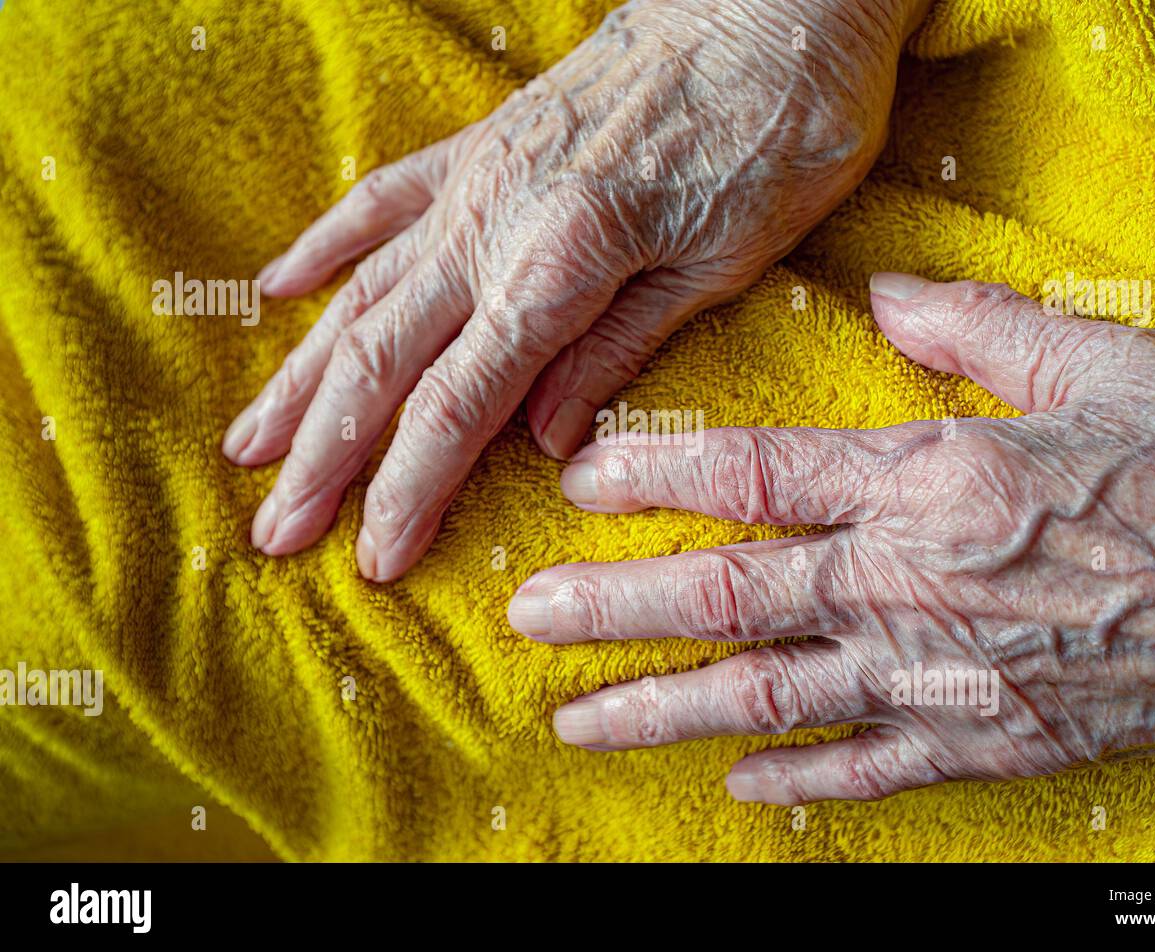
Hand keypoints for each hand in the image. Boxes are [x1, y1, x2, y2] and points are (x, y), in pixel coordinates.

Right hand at [223, 0, 930, 580]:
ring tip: (246, 443)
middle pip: (383, 361)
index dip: (407, 490)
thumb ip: (621, 348)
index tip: (373, 560)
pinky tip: (281, 291)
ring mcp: (476, 179)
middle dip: (325, 457)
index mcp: (558, 264)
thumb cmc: (777, 130)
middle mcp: (493, 222)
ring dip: (301, 376)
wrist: (771, 1)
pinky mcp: (482, 145)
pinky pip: (381, 200)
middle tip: (278, 532)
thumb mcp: (723, 260)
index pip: (455, 405)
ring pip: (362, 291)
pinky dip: (327, 250)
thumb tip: (543, 440)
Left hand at [509, 274, 1154, 803]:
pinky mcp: (994, 742)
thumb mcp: (1106, 360)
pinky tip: (737, 785)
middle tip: (528, 619)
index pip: (759, 475)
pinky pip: (872, 772)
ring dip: (666, 709)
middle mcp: (915, 583)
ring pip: (772, 699)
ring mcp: (947, 675)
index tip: (576, 484)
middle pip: (732, 598)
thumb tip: (890, 294)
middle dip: (617, 609)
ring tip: (582, 721)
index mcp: (936, 478)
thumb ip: (979, 330)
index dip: (656, 477)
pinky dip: (799, 782)